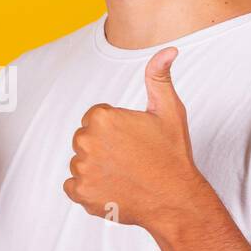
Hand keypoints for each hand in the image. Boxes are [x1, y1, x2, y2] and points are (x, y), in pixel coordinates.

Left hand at [62, 46, 205, 233]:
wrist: (176, 200)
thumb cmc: (172, 154)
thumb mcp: (169, 110)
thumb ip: (159, 77)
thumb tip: (169, 50)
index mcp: (102, 118)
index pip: (94, 118)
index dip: (116, 128)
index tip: (133, 140)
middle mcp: (86, 142)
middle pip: (84, 139)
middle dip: (103, 147)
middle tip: (131, 158)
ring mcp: (82, 169)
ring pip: (80, 162)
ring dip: (97, 168)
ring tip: (124, 173)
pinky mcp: (81, 193)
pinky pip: (73, 186)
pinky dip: (89, 188)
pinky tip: (113, 188)